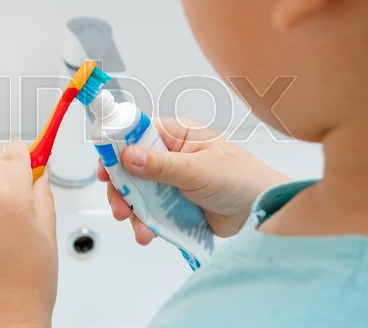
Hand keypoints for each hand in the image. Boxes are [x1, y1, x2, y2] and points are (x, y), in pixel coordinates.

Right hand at [98, 118, 288, 244]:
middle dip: (121, 189)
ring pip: (137, 193)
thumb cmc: (241, 179)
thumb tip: (127, 155)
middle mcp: (168, 155)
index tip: (104, 168)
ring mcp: (169, 181)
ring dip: (133, 211)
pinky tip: (148, 233)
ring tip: (139, 228)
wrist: (263, 212)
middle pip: (129, 167)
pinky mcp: (172, 204)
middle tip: (120, 206)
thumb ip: (160, 165)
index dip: (115, 149)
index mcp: (175, 134)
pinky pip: (149, 212)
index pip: (134, 134)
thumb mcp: (198, 170)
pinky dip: (145, 224)